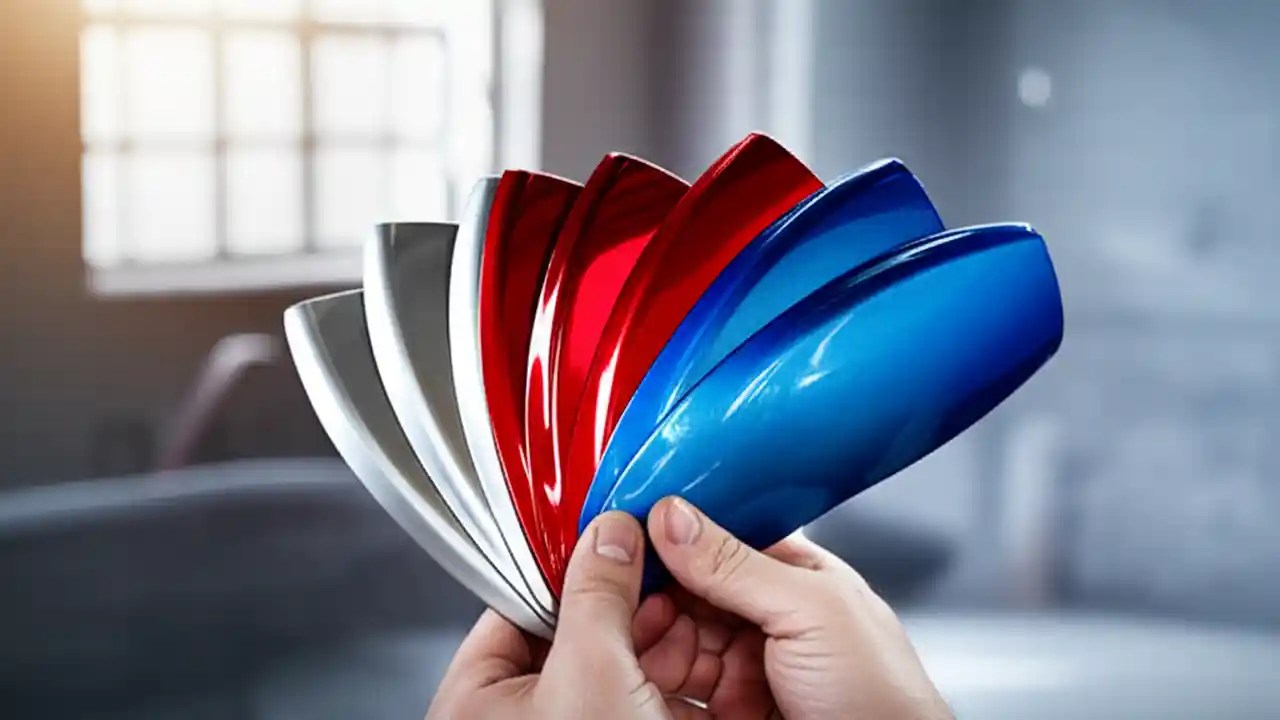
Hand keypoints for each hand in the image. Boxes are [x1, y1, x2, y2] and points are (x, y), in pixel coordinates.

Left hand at [428, 511, 707, 718]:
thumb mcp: (594, 670)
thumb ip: (597, 593)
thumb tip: (610, 534)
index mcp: (472, 701)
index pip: (517, 605)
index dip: (572, 568)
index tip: (614, 541)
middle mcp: (513, 717)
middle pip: (572, 633)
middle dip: (625, 605)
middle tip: (658, 575)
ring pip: (612, 667)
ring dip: (656, 640)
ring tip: (687, 612)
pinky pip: (637, 698)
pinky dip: (669, 679)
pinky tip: (700, 659)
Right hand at [644, 497, 952, 718]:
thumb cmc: (884, 695)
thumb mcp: (810, 610)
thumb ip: (737, 563)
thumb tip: (675, 517)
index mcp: (793, 576)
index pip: (718, 540)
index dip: (673, 539)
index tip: (630, 539)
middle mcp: (766, 617)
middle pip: (688, 592)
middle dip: (655, 595)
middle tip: (623, 597)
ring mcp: (747, 666)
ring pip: (676, 641)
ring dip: (651, 639)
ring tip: (633, 639)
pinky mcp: (730, 710)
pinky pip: (678, 688)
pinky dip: (656, 681)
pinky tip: (645, 675)